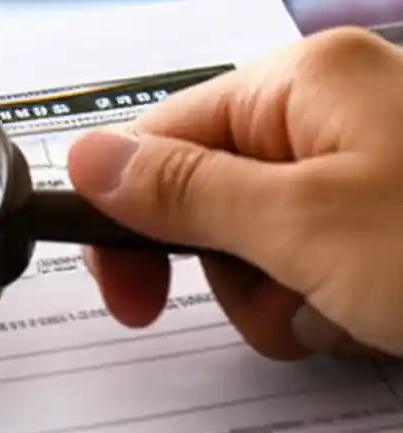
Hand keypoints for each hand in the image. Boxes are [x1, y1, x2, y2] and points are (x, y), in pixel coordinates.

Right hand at [68, 27, 402, 359]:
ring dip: (290, 305)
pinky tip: (380, 321)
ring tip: (355, 314)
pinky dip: (334, 313)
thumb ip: (186, 192)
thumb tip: (87, 160)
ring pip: (262, 253)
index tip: (130, 295)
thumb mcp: (309, 223)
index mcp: (305, 84)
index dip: (133, 220)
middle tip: (288, 304)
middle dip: (238, 275)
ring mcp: (366, 176)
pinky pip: (316, 275)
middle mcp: (332, 118)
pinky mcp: (389, 231)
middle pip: (210, 204)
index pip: (163, 141)